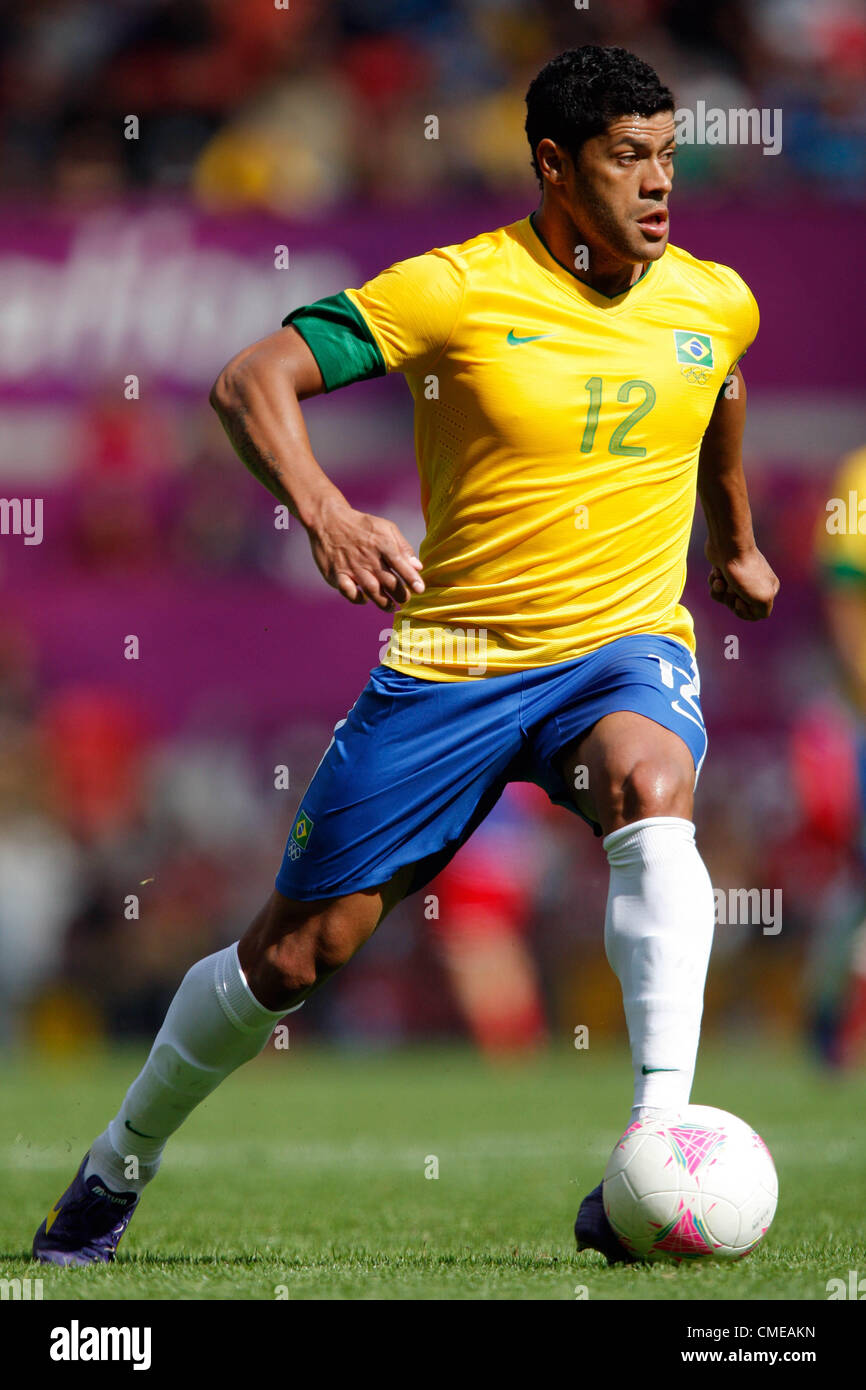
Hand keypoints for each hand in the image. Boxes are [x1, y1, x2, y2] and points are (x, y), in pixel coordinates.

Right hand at [307, 498, 423, 610]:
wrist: (328, 520)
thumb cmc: (362, 526)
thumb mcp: (386, 528)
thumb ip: (403, 547)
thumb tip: (418, 567)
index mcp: (383, 544)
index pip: (401, 564)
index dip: (412, 579)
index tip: (420, 590)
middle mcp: (368, 557)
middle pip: (389, 582)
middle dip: (400, 594)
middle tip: (405, 600)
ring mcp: (352, 566)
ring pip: (372, 590)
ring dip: (383, 602)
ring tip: (391, 607)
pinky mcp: (336, 573)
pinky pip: (348, 591)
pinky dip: (357, 599)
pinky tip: (364, 599)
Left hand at [705, 542, 778, 620]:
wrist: (728, 547)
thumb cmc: (746, 573)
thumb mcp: (762, 598)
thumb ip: (762, 611)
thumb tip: (751, 611)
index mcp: (768, 590)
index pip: (754, 614)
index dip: (743, 611)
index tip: (739, 600)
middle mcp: (756, 583)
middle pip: (736, 606)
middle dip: (729, 598)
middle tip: (731, 586)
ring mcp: (740, 577)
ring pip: (724, 597)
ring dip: (720, 590)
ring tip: (722, 578)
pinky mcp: (725, 571)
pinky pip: (716, 587)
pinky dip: (714, 582)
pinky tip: (717, 572)